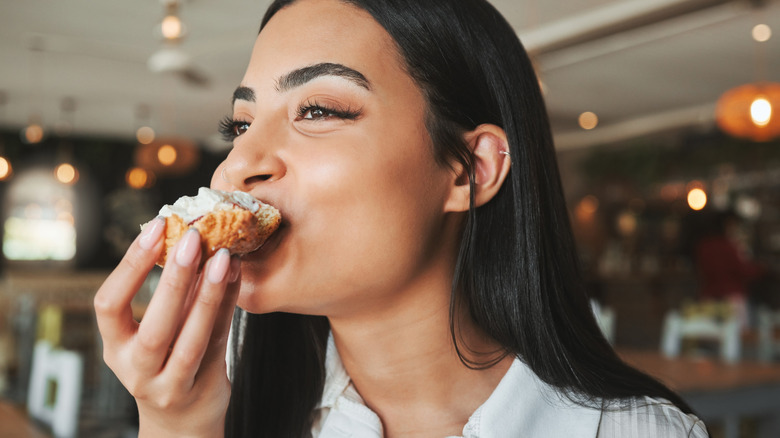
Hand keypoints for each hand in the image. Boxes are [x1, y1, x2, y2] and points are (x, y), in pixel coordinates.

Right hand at [94, 218, 240, 436]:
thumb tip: (185, 235)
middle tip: (193, 238)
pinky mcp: (201, 386)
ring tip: (224, 257)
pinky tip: (236, 277)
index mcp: (115, 346)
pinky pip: (218, 340)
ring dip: (208, 295)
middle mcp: (136, 368)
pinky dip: (228, 305)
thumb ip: (166, 294)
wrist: (180, 421)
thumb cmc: (165, 361)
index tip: (155, 227)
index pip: (108, 305)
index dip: (130, 265)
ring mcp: (168, 383)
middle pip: (154, 326)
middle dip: (174, 279)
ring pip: (190, 339)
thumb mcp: (152, 332)